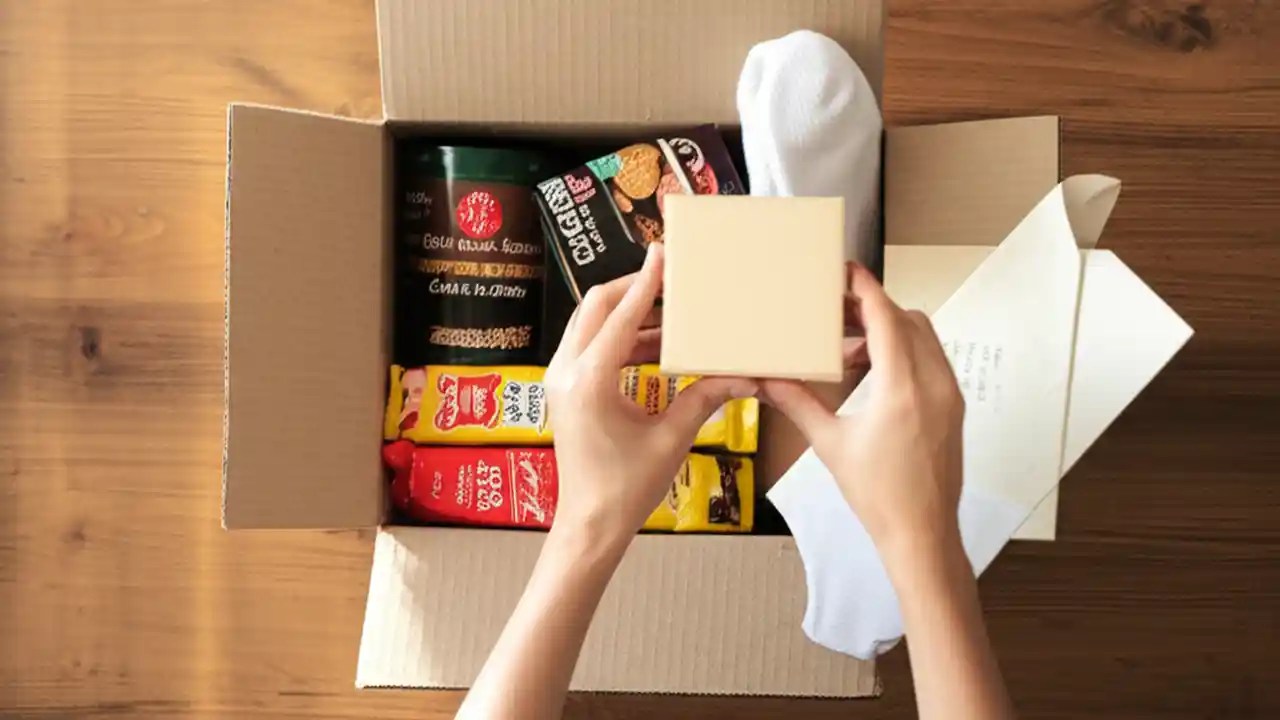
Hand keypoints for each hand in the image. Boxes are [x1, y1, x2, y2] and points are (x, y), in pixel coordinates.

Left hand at [545, 243, 755, 547]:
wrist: (589, 525)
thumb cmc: (626, 489)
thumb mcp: (671, 439)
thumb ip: (705, 398)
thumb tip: (746, 375)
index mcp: (589, 381)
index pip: (620, 316)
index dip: (646, 283)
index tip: (662, 253)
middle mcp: (566, 372)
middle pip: (596, 308)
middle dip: (633, 289)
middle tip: (670, 278)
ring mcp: (559, 380)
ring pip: (591, 325)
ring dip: (630, 317)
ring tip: (674, 314)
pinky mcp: (565, 390)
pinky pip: (590, 347)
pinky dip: (621, 340)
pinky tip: (657, 347)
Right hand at [760, 264, 964, 559]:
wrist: (921, 533)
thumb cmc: (879, 496)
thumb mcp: (830, 445)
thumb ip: (798, 403)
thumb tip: (767, 380)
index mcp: (902, 389)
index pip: (886, 318)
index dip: (865, 289)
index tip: (846, 271)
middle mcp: (934, 384)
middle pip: (907, 320)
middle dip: (872, 310)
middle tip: (835, 312)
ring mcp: (950, 395)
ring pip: (923, 339)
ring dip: (888, 332)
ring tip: (848, 349)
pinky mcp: (953, 408)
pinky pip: (931, 362)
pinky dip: (903, 354)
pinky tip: (872, 376)